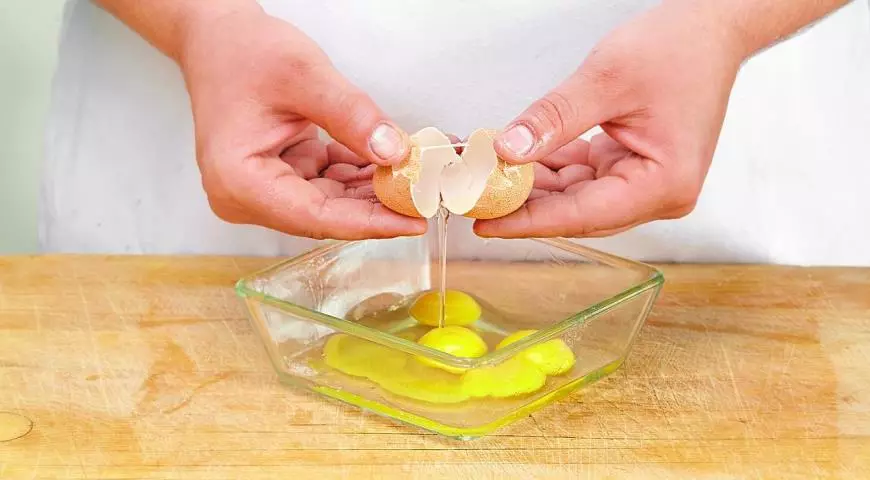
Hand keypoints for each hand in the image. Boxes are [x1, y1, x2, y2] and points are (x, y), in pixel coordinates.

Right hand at [179, 9, 425, 239]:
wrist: (218, 39)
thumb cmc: (241, 52)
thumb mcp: (304, 75)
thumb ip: (352, 116)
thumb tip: (395, 153)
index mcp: (238, 181)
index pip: (315, 216)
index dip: (370, 222)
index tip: (413, 221)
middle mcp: (246, 196)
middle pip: (327, 214)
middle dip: (380, 205)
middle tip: (429, 195)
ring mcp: (264, 190)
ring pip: (333, 202)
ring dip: (376, 189)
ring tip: (420, 176)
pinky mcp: (281, 178)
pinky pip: (330, 185)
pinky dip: (362, 173)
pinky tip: (395, 162)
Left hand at [476, 4, 745, 237]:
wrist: (709, 29)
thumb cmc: (679, 49)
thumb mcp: (606, 80)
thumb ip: (553, 119)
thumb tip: (507, 151)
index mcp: (663, 184)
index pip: (582, 215)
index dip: (529, 220)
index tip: (486, 225)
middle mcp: (658, 194)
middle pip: (577, 212)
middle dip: (525, 205)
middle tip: (474, 201)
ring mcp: (644, 183)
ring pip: (575, 197)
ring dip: (533, 187)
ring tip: (486, 178)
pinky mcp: (631, 168)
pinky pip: (582, 178)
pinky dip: (549, 169)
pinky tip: (515, 161)